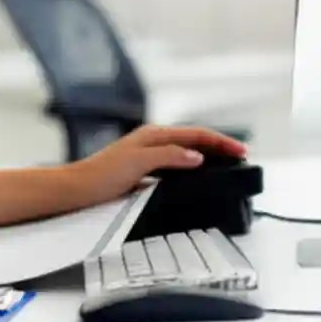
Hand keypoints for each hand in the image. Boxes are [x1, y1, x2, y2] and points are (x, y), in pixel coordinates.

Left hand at [67, 125, 247, 206]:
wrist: (78, 188)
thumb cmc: (102, 173)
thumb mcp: (139, 162)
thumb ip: (169, 156)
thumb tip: (198, 156)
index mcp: (153, 134)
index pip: (195, 134)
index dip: (220, 141)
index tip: (242, 150)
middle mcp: (153, 141)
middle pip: (194, 141)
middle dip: (219, 146)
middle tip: (242, 157)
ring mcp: (149, 156)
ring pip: (186, 153)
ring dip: (208, 157)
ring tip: (227, 166)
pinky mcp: (145, 171)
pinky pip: (176, 166)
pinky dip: (192, 169)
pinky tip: (199, 178)